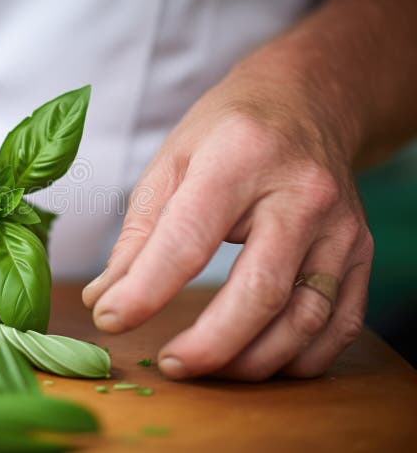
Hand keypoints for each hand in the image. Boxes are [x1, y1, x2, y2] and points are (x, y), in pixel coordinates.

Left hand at [82, 65, 372, 380]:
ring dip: (251, 361)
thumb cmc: (226, 133)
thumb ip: (138, 235)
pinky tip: (258, 359)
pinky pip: (340, 323)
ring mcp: (340, 227)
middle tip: (168, 364)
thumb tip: (106, 298)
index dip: (146, 290)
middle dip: (208, 344)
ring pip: (305, 318)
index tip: (110, 319)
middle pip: (259, 291)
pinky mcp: (361, 251)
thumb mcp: (169, 165)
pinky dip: (299, 357)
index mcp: (239, 159)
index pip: (188, 240)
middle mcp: (300, 194)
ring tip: (205, 366)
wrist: (304, 101)